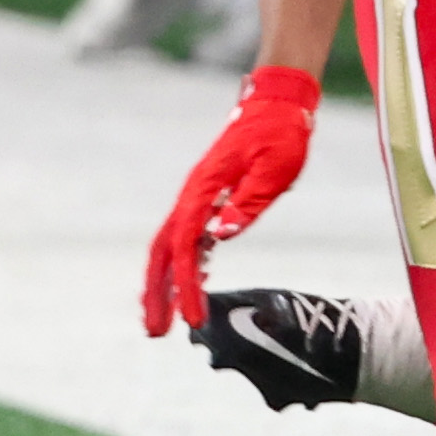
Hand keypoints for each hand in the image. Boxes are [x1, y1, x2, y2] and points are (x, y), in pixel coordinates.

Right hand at [143, 66, 320, 336]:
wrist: (278, 102)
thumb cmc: (280, 134)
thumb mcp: (275, 168)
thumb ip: (248, 202)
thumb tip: (220, 236)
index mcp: (204, 190)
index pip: (187, 247)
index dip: (186, 286)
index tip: (193, 320)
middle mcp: (192, 195)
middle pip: (163, 251)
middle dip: (156, 293)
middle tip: (156, 333)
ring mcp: (198, 196)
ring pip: (170, 245)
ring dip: (164, 282)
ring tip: (165, 320)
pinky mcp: (209, 196)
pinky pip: (187, 236)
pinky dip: (184, 263)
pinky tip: (196, 282)